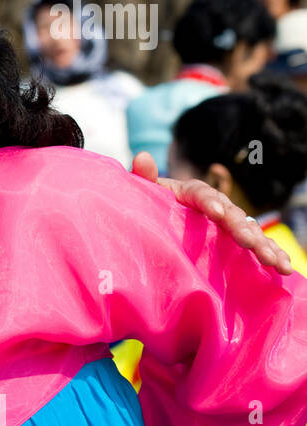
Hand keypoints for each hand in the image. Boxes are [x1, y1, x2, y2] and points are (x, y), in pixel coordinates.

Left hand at [130, 151, 292, 274]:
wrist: (164, 214)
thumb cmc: (153, 203)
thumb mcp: (148, 192)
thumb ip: (144, 177)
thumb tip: (141, 157)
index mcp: (194, 191)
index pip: (202, 194)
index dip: (210, 201)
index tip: (215, 212)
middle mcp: (218, 204)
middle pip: (232, 215)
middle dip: (242, 229)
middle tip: (249, 242)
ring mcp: (231, 221)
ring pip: (250, 231)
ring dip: (264, 245)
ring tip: (275, 262)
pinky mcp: (239, 238)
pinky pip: (259, 244)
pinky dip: (274, 254)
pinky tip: (284, 268)